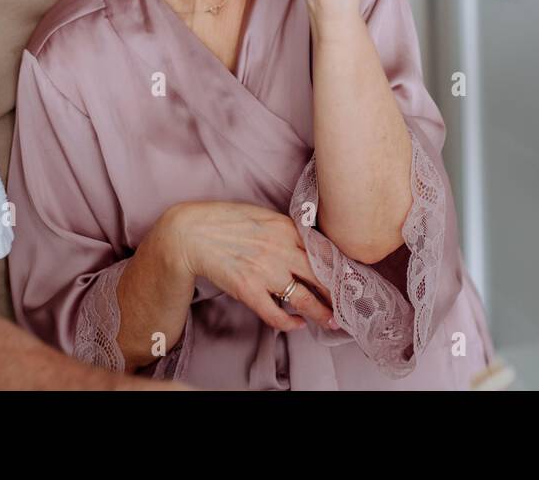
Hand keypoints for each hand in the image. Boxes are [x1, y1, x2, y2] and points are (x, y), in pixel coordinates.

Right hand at [168, 201, 336, 333]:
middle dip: (337, 294)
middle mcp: (281, 249)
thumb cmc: (224, 221)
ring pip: (303, 299)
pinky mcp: (248, 290)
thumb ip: (286, 230)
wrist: (191, 233)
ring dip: (321, 313)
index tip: (347, 278)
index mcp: (286, 228)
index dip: (339, 268)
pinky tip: (297, 324)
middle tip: (348, 305)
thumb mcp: (263, 215)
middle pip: (321, 276)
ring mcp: (265, 271)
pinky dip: (289, 323)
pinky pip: (275, 314)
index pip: (323, 251)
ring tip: (331, 321)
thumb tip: (306, 244)